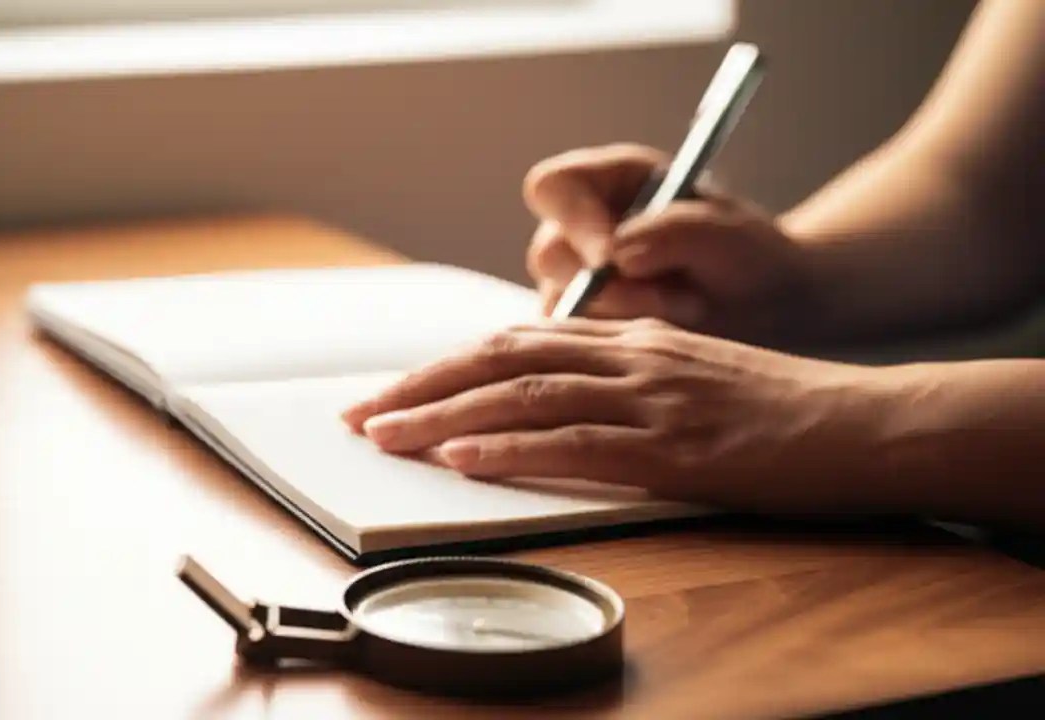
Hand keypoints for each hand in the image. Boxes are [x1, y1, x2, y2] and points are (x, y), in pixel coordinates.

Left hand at [343, 319, 898, 514]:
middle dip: (423, 384)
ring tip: (386, 436)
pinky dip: (513, 446)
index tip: (393, 391)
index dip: (445, 364)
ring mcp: (652, 396)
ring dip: (445, 414)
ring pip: (526, 393)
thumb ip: (620, 387)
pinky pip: (578, 442)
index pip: (515, 340)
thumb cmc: (779, 411)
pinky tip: (464, 457)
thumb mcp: (688, 381)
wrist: (868, 423)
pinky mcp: (678, 444)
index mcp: (629, 340)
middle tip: (360, 414)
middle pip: (503, 356)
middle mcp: (630, 355)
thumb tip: (548, 411)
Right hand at [525, 144, 817, 343]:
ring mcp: (577, 282)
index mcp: (611, 182)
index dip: (572, 219)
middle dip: (608, 287)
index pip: (554, 186)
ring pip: (558, 305)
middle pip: (548, 254)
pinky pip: (569, 345)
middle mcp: (582, 229)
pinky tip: (662, 341)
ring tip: (685, 315)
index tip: (612, 257)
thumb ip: (676, 231)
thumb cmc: (752, 260)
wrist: (772, 316)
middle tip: (676, 300)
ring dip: (621, 320)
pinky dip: (612, 349)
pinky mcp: (580, 329)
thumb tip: (617, 252)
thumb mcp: (731, 236)